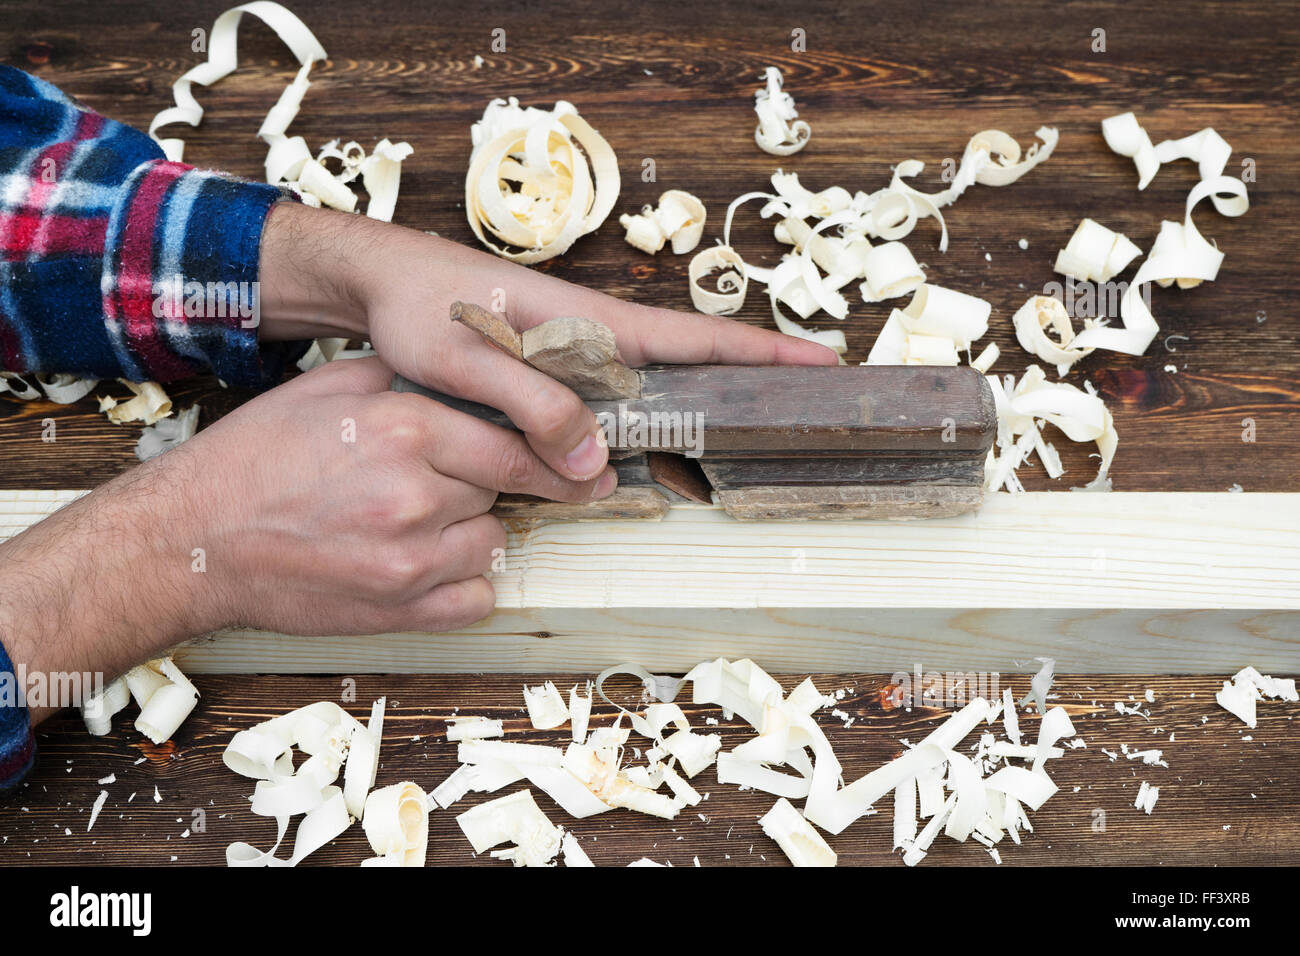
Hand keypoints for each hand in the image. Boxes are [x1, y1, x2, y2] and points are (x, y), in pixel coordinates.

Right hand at [0, 357, 610, 721]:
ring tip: (415, 521)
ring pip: (493, 544)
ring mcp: (410, 561)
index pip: (517, 444)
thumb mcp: (329, 387)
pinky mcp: (400, 612)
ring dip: (471, 532)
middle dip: (481, 484)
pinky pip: (477, 599)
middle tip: (437, 480)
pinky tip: (422, 562)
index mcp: (404, 428)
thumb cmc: (255, 460)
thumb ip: (409, 378)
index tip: (579, 460)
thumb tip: (474, 379)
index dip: (548, 452)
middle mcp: (416, 495)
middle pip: (503, 491)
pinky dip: (462, 583)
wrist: (194, 541)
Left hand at [257, 202, 838, 487]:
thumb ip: (532, 407)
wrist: (383, 282)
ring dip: (702, 403)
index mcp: (589, 326)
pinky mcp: (555, 369)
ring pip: (653, 388)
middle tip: (808, 404)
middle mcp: (595, 338)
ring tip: (748, 429)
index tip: (819, 363)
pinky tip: (648, 445)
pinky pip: (614, 400)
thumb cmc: (424, 309)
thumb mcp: (472, 361)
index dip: (759, 353)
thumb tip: (596, 465)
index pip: (693, 339)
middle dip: (751, 380)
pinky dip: (645, 420)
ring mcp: (579, 352)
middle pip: (692, 363)